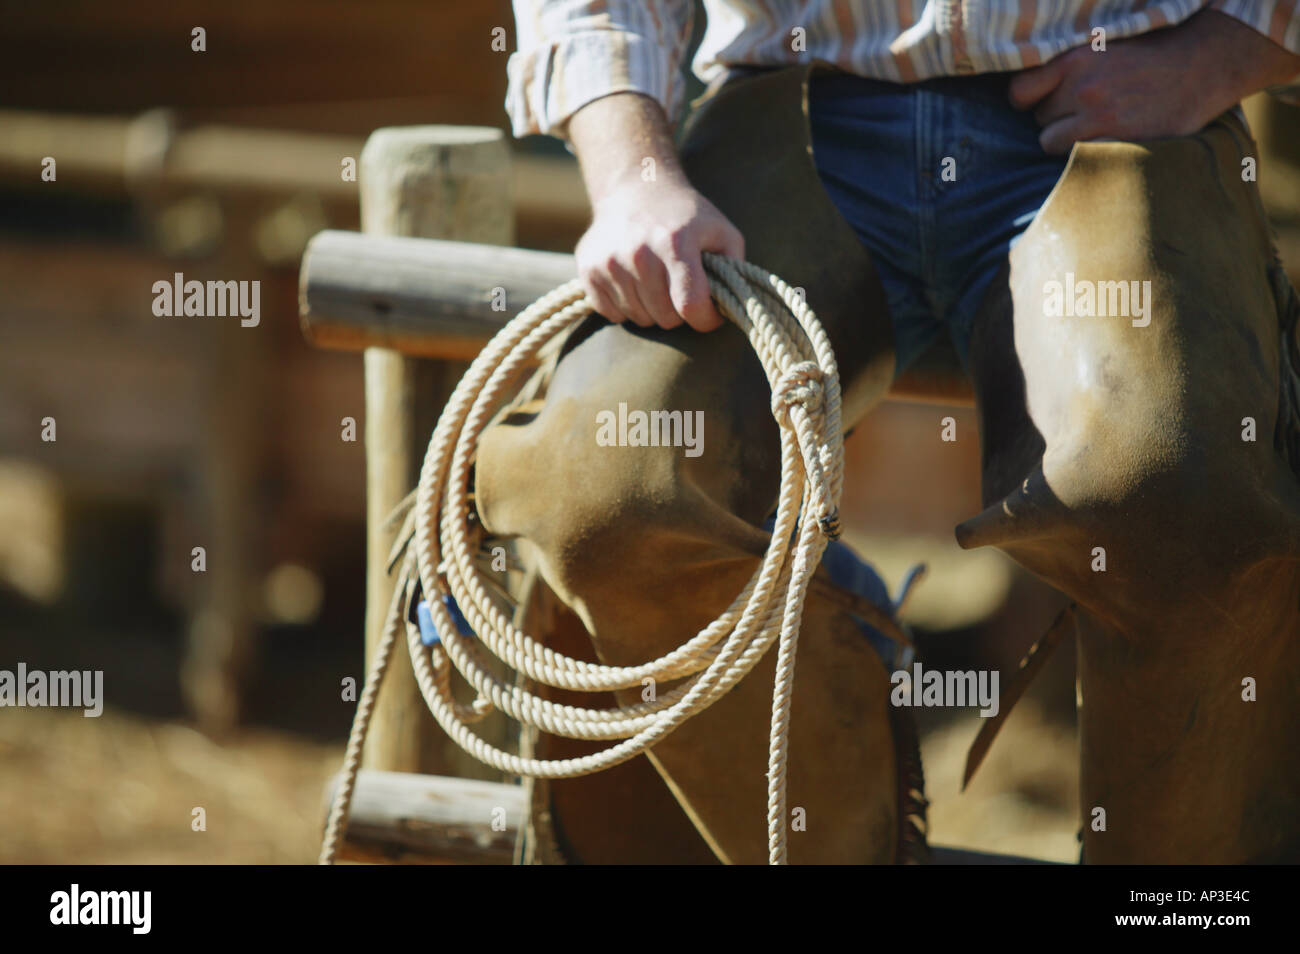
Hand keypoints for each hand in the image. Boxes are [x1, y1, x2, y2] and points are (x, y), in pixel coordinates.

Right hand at [565, 91, 744, 331]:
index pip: (691, 306)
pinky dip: (627, 307)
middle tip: (681, 289)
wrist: (636, 187)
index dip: (706, 319)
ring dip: (653, 309)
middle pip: (666, 318)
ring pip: (640, 319)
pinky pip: (613, 314)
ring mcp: (609, 262)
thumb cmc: (687, 215)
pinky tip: (634, 282)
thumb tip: (735, 307)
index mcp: (675, 242)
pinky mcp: (588, 270)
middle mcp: (639, 253)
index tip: (710, 314)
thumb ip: (736, 268)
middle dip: (679, 312)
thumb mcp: (722, 231)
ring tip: (658, 282)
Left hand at [1009, 10, 1299, 153]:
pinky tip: (1104, 144)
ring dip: (1065, 141)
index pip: (1019, 92)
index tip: (1038, 103)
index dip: (1027, 101)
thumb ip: (1072, 65)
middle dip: (1055, 118)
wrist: (1204, 65)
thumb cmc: (1154, 53)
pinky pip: (1075, 158)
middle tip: (1083, 114)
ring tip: (1091, 131)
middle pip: (1038, 119)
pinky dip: (1083, 156)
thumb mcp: (1106, 45)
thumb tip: (1036, 87)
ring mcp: (1098, 114)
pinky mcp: (1115, 138)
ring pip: (1050, 143)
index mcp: (1075, 58)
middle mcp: (1082, 86)